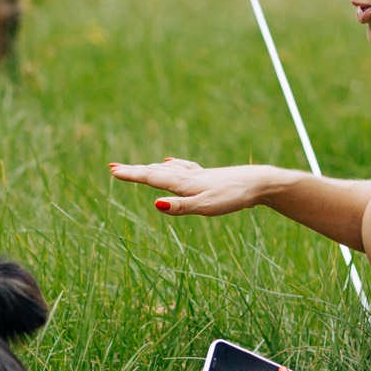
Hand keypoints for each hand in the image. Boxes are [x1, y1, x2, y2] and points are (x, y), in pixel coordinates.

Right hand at [109, 157, 269, 216]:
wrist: (258, 183)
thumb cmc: (233, 197)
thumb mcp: (206, 207)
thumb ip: (180, 207)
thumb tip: (156, 205)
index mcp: (184, 184)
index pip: (151, 178)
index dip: (132, 174)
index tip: (112, 170)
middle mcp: (188, 176)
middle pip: (156, 171)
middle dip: (135, 170)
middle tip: (114, 168)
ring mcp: (198, 174)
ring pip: (168, 169)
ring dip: (150, 168)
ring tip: (137, 168)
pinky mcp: (208, 176)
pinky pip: (183, 168)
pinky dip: (171, 166)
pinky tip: (171, 163)